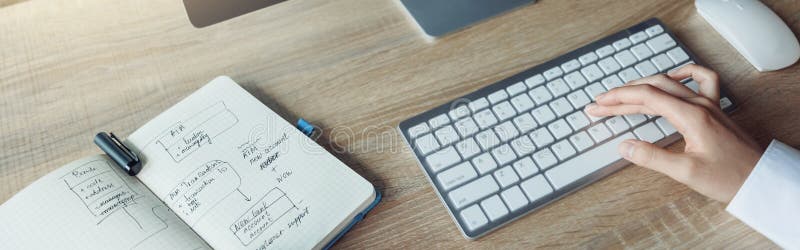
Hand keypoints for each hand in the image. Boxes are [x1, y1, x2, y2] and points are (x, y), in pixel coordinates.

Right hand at [585, 64, 762, 201]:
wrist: (761, 180)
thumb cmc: (730, 178)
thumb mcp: (685, 173)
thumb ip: (652, 157)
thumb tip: (624, 146)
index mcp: (691, 116)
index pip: (646, 97)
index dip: (617, 100)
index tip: (598, 106)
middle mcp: (699, 105)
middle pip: (653, 88)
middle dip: (623, 94)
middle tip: (600, 104)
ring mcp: (710, 104)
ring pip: (671, 84)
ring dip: (644, 86)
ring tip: (623, 93)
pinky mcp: (716, 111)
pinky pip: (703, 80)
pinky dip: (685, 74)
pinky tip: (674, 76)